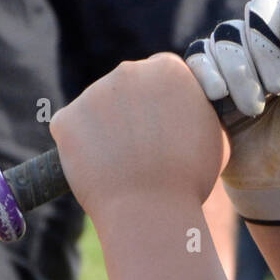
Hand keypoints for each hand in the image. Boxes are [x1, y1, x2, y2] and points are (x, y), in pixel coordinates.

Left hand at [49, 53, 229, 220]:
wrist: (150, 210)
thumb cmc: (190, 177)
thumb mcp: (214, 132)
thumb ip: (195, 107)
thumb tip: (187, 106)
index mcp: (168, 69)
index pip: (163, 72)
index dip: (164, 99)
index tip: (164, 123)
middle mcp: (128, 72)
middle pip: (128, 85)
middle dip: (133, 109)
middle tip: (143, 146)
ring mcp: (92, 93)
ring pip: (99, 107)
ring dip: (107, 127)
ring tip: (123, 163)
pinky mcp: (65, 119)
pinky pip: (74, 130)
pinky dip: (81, 147)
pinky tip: (100, 168)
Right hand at [185, 0, 279, 224]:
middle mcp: (274, 43)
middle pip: (261, 9)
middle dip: (266, 47)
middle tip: (277, 88)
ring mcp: (239, 58)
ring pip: (228, 34)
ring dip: (241, 71)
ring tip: (254, 109)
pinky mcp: (210, 78)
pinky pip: (199, 55)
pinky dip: (209, 72)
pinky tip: (220, 97)